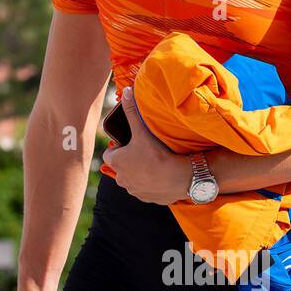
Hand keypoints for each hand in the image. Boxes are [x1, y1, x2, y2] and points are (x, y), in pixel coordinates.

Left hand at [101, 86, 190, 204]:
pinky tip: (161, 177)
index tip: (130, 144)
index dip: (119, 148)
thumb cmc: (158, 153)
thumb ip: (131, 111)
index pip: (110, 154)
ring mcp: (134, 191)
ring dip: (139, 174)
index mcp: (116, 162)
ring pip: (133, 180)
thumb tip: (125, 91)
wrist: (180, 177)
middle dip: (129, 161)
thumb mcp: (142, 129)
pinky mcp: (147, 199)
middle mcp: (121, 179)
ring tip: (154, 164)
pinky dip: (150, 185)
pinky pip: (145, 190)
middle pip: (121, 168)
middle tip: (144, 153)